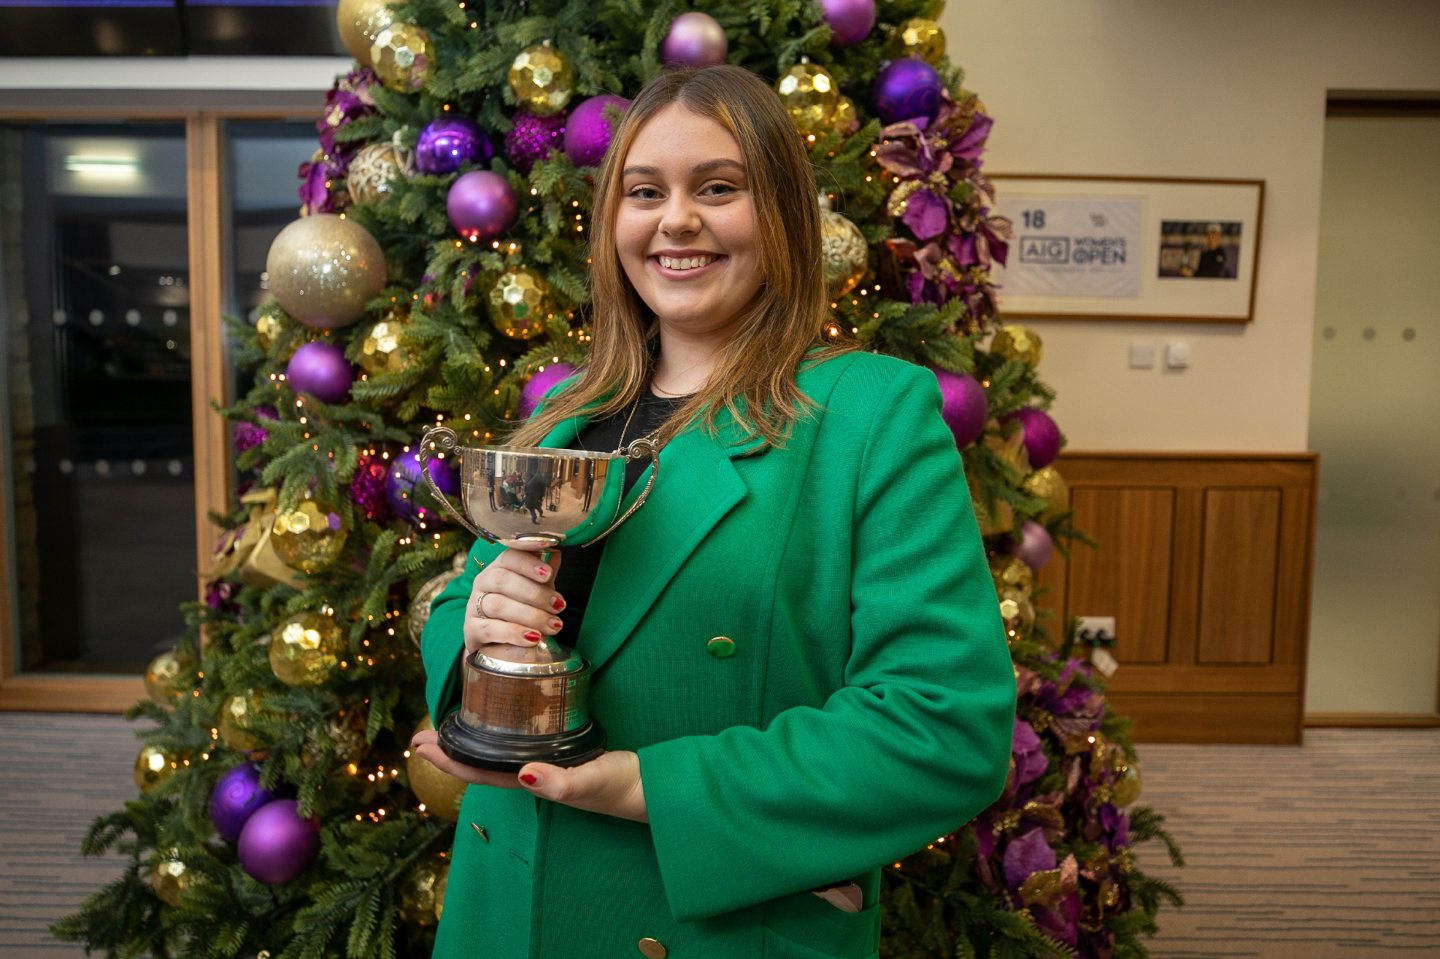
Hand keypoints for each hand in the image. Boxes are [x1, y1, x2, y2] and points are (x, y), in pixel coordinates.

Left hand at [409, 730, 647, 822]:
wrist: (653, 789)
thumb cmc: (622, 787)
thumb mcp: (592, 781)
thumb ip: (561, 783)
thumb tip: (524, 776)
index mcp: (533, 783)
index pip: (480, 772)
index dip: (448, 760)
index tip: (420, 743)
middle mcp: (535, 777)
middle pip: (482, 764)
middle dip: (452, 750)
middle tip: (423, 732)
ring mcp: (548, 767)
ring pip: (499, 754)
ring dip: (472, 742)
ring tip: (453, 725)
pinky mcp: (565, 754)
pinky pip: (523, 744)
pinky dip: (503, 734)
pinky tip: (504, 719)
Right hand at [465, 548, 566, 655]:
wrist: (496, 642)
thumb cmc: (519, 610)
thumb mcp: (535, 590)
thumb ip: (544, 574)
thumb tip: (556, 551)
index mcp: (498, 567)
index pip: (509, 557)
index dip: (528, 563)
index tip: (548, 573)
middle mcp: (483, 583)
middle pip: (503, 580)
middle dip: (535, 593)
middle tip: (558, 606)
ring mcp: (474, 606)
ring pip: (498, 605)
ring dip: (530, 615)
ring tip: (552, 625)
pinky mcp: (471, 630)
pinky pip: (491, 629)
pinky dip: (514, 633)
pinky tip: (533, 637)